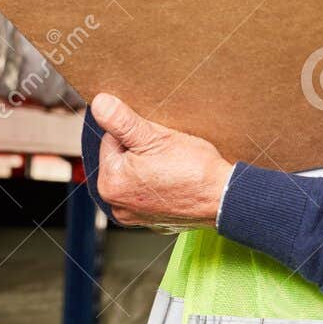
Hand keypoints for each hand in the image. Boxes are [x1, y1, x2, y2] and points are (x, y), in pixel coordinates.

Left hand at [92, 93, 232, 230]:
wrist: (223, 198)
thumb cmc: (194, 171)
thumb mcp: (156, 137)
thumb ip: (122, 121)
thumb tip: (100, 104)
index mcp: (110, 183)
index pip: (110, 140)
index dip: (135, 132)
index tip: (156, 137)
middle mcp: (116, 204)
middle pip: (121, 159)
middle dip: (140, 149)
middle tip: (165, 151)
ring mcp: (134, 215)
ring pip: (134, 175)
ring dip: (148, 165)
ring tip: (170, 164)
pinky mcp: (151, 219)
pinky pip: (146, 192)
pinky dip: (157, 183)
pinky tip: (173, 178)